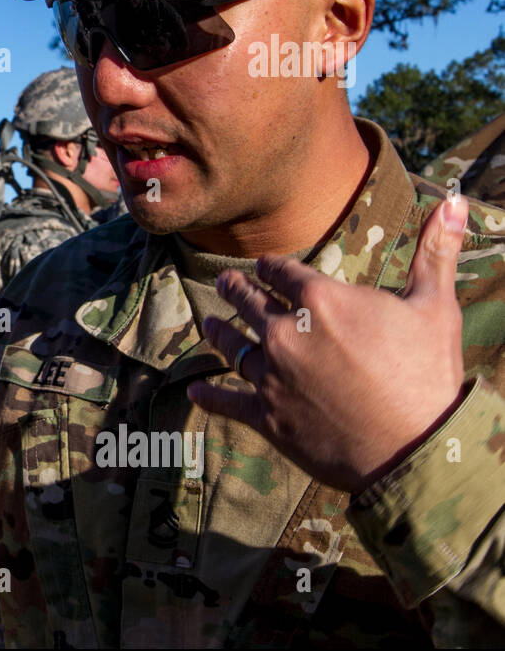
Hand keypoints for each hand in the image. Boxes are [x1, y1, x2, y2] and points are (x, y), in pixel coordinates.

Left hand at [188, 197, 469, 493]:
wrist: (415, 450)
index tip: (265, 265)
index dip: (271, 267)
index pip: (280, 271)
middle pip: (248, 301)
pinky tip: (194, 393)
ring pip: (230, 345)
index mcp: (319, 299)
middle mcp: (285, 332)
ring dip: (218, 332)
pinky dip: (208, 397)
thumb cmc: (427, 376)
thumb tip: (456, 200)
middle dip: (236, 289)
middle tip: (225, 283)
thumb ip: (436, 252)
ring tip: (209, 323)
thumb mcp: (435, 306)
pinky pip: (227, 401)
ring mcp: (271, 375)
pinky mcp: (266, 415)